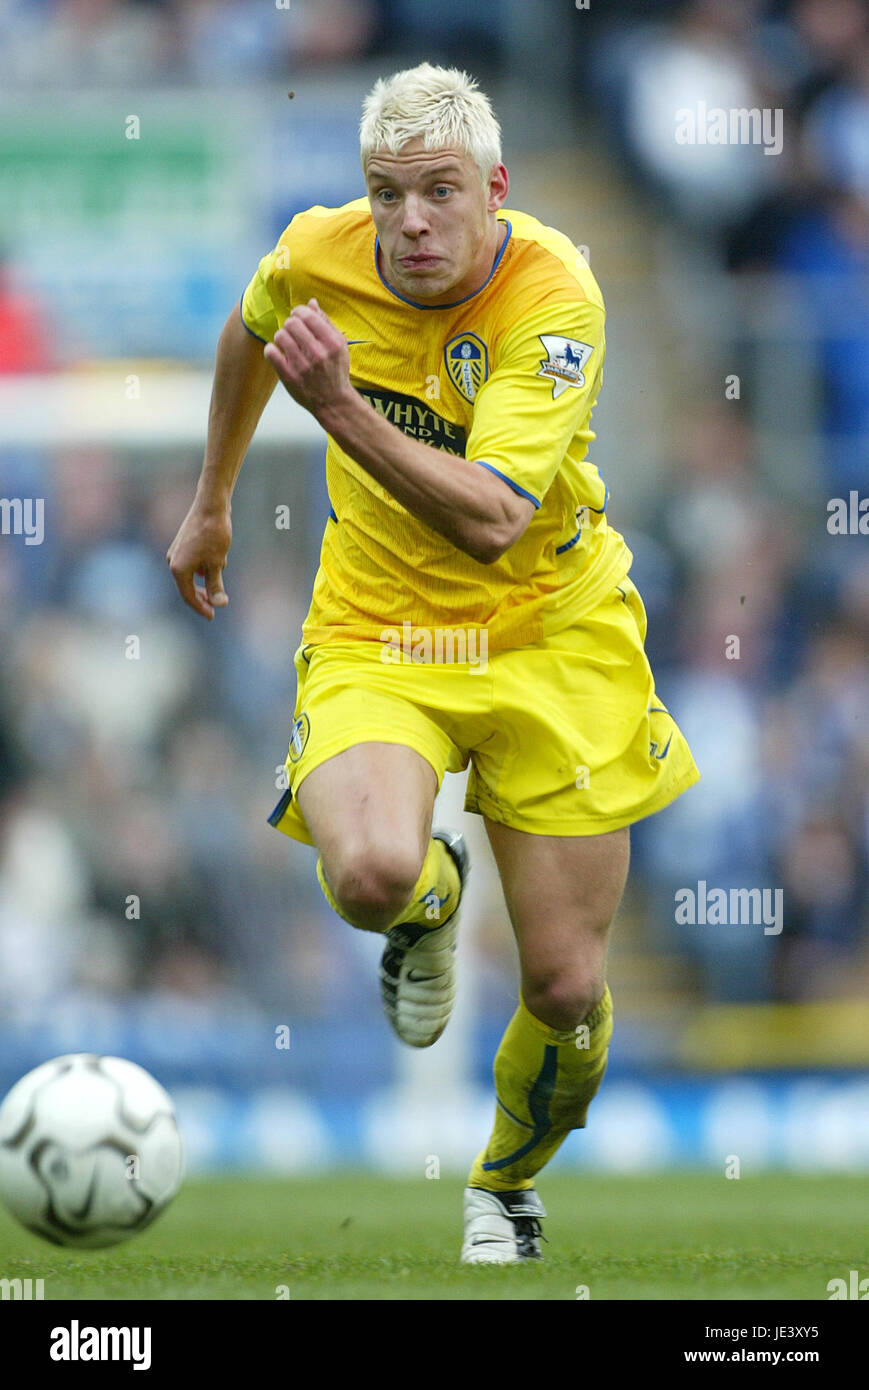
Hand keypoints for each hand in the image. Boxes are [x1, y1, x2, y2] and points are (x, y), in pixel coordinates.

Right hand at [167, 499, 231, 619]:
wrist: (211, 505)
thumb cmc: (213, 534)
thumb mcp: (217, 564)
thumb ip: (216, 586)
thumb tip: (219, 604)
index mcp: (178, 568)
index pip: (188, 595)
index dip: (201, 607)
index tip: (212, 615)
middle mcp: (173, 560)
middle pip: (188, 586)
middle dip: (203, 595)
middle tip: (217, 604)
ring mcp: (178, 551)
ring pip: (194, 573)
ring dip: (209, 575)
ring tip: (222, 562)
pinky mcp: (185, 544)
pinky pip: (196, 562)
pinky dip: (207, 564)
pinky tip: (220, 555)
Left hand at [264, 299, 352, 417]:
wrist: (333, 402)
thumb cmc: (335, 371)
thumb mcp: (339, 346)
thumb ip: (325, 323)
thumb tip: (311, 303)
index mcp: (332, 343)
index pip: (307, 315)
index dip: (298, 311)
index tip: (297, 316)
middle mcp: (318, 354)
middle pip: (292, 323)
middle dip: (290, 324)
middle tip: (292, 332)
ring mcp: (303, 366)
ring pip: (280, 335)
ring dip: (281, 337)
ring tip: (286, 344)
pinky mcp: (289, 377)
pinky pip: (270, 352)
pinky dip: (271, 350)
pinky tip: (277, 354)